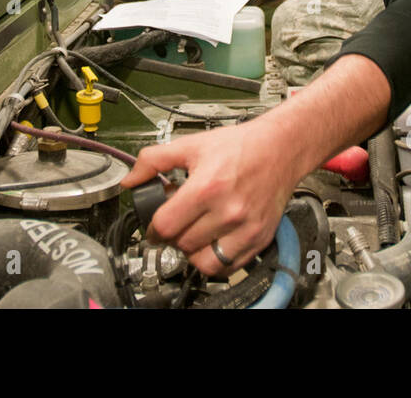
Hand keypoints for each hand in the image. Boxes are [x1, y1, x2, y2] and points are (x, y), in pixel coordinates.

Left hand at [121, 119, 298, 275]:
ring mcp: (246, 228)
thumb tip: (130, 180)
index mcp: (207, 187)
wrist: (280, 148)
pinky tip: (213, 240)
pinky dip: (216, 259)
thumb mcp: (191, 145)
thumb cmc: (239, 146)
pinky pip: (229, 266)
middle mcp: (228, 211)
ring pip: (204, 262)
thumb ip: (154, 160)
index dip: (153, 228)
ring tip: (194, 234)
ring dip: (193, 251)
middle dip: (174, 235)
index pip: (166, 226)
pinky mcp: (259, 238)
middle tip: (178, 222)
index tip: (154, 226)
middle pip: (183, 244)